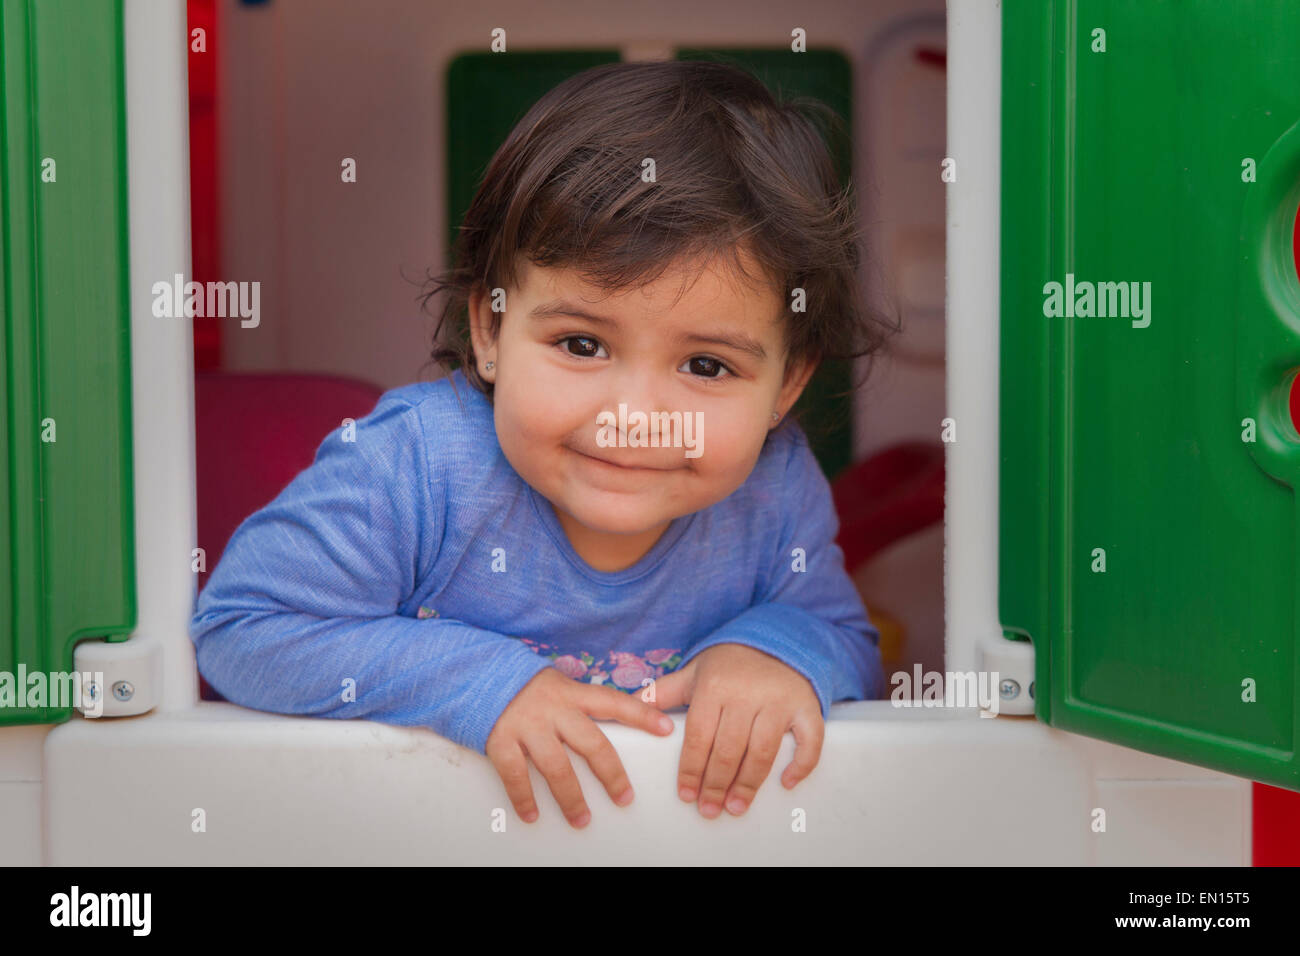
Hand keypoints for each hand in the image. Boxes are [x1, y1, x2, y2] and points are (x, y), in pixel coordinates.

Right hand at [485, 668, 674, 827]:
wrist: (477, 676)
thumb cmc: (524, 688)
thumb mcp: (558, 685)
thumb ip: (581, 703)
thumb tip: (617, 719)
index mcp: (571, 693)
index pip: (613, 701)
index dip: (642, 714)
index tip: (666, 728)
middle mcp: (553, 708)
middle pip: (591, 743)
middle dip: (611, 774)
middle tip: (624, 797)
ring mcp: (527, 725)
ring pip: (556, 766)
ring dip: (571, 797)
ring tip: (581, 818)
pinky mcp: (500, 740)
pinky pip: (516, 775)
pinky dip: (524, 798)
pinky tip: (532, 814)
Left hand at [649, 643, 822, 817]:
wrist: (776, 640)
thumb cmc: (729, 663)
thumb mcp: (694, 672)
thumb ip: (662, 692)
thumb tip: (627, 707)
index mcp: (715, 687)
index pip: (699, 737)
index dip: (691, 769)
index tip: (686, 795)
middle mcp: (747, 694)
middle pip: (729, 750)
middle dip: (716, 784)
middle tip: (709, 809)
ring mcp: (779, 701)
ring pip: (763, 751)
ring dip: (749, 784)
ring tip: (736, 807)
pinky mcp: (806, 706)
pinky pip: (809, 740)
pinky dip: (802, 764)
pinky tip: (786, 783)